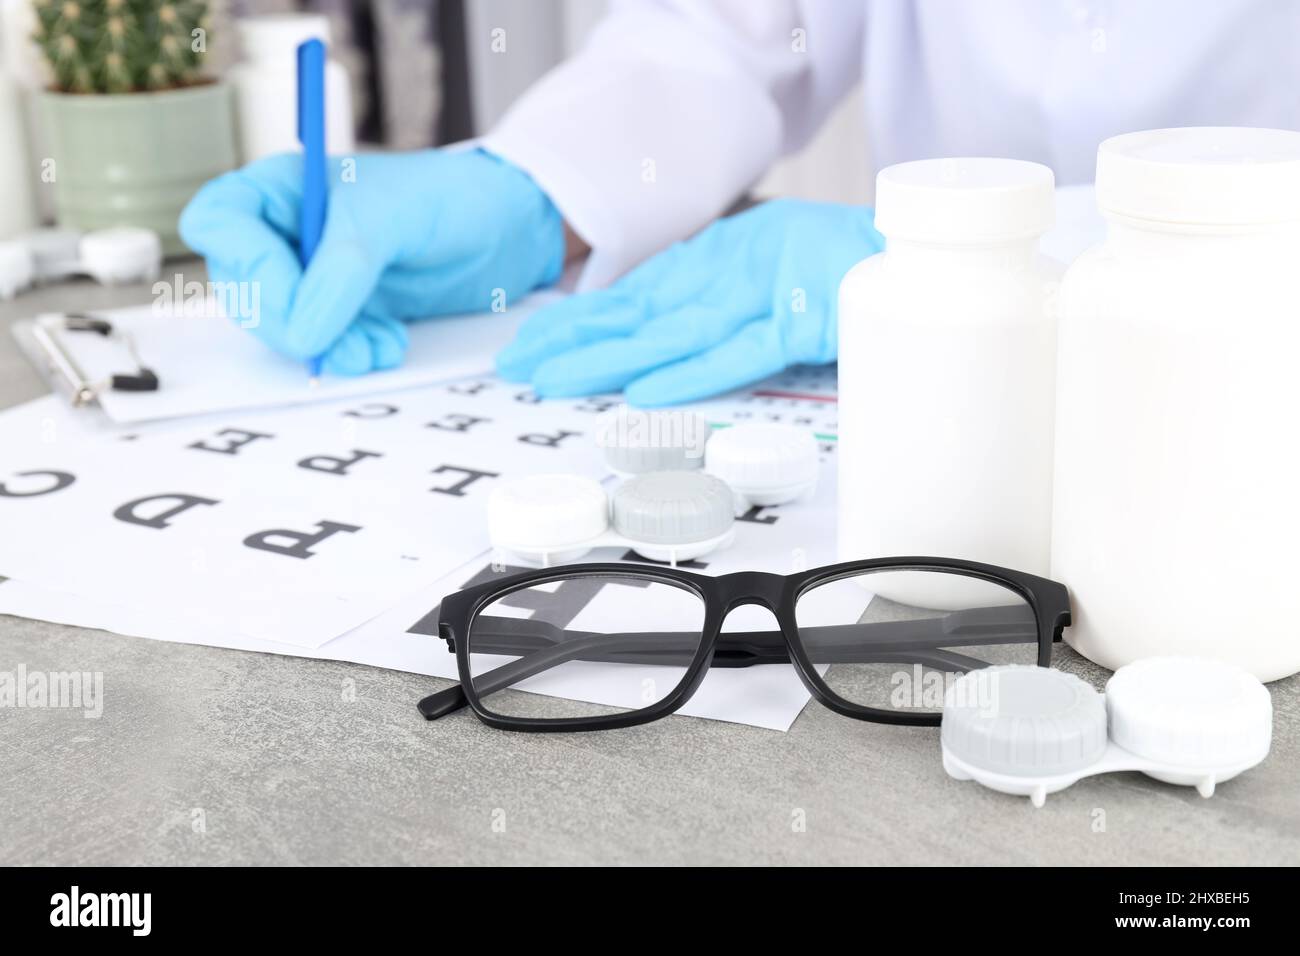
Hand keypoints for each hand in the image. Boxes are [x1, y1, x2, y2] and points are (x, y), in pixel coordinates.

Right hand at [179, 148, 563, 374]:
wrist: (510, 228)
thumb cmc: (452, 198)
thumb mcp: (394, 219)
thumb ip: (343, 268)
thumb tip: (304, 328)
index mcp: (284, 187)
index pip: (222, 225)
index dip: (249, 269)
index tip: (296, 302)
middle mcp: (288, 231)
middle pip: (245, 287)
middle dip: (290, 323)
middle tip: (337, 343)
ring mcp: (315, 274)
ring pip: (284, 325)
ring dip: (326, 347)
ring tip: (376, 348)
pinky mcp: (346, 310)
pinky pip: (325, 344)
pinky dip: (352, 353)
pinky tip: (386, 345)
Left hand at [495, 198, 884, 404]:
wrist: (919, 249)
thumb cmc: (845, 263)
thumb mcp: (768, 276)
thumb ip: (722, 310)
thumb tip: (668, 347)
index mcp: (720, 266)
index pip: (638, 299)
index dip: (583, 322)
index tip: (535, 343)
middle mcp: (728, 279)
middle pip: (638, 316)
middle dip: (573, 342)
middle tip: (518, 365)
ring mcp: (761, 300)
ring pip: (671, 335)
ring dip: (609, 358)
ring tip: (553, 378)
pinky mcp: (799, 323)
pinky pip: (740, 352)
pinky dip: (693, 371)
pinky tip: (645, 390)